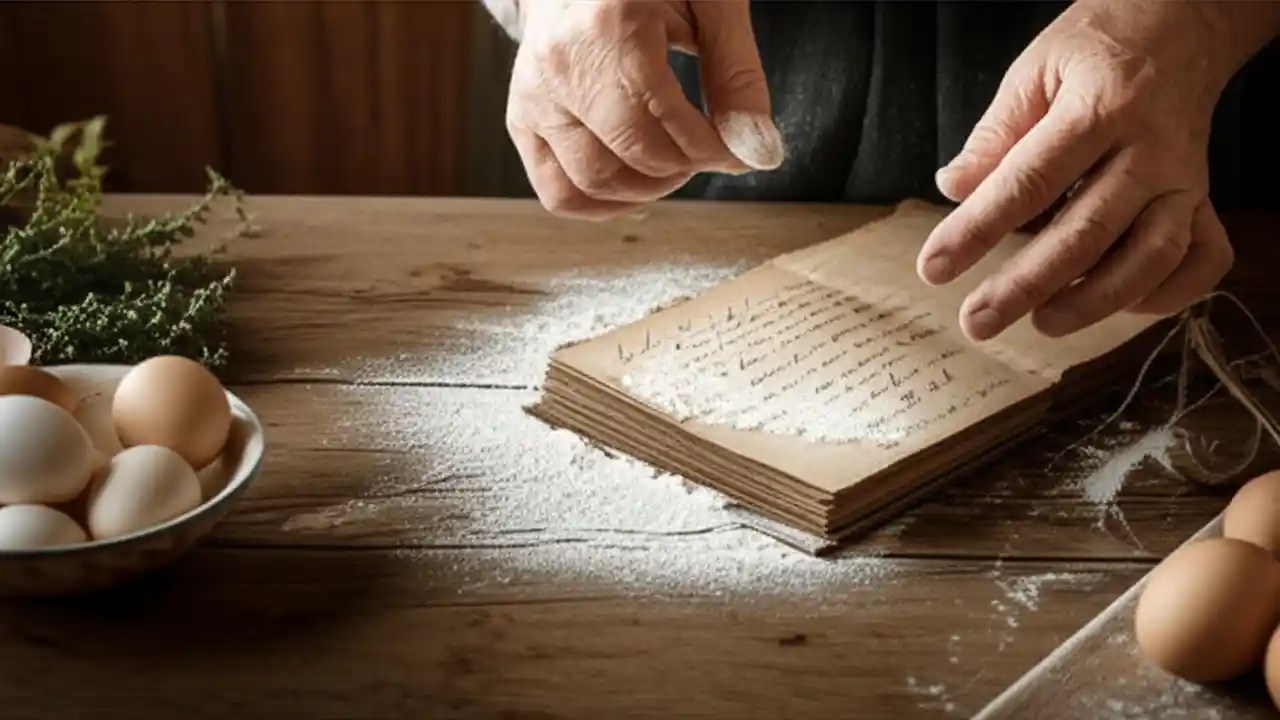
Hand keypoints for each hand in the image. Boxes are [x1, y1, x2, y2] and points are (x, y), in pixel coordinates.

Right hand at [506, 0, 783, 219]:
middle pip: (632, 156)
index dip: (716, 150)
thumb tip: (759, 151)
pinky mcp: (521, 118)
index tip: (743, 149)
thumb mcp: (710, 2)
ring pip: (593, 184)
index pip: (669, 122)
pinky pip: (558, 192)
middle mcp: (561, 64)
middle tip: (708, 147)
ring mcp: (533, 95)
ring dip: (647, 189)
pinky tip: (635, 180)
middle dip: (685, 167)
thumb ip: (737, 73)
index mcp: (610, 24)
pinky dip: (602, 202)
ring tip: (673, 158)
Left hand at [918, 1, 1278, 341]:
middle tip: (976, 321)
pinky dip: (1164, 295)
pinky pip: (1202, 261)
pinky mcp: (1205, 201)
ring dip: (1095, 301)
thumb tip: (952, 189)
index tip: (934, 267)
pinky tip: (1117, 306)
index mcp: (1099, 108)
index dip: (978, 229)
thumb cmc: (1094, 51)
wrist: (1182, 29)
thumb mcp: (1034, 71)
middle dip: (1027, 285)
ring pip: (1150, 257)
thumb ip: (994, 135)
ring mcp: (1184, 181)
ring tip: (1041, 324)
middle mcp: (1149, 151)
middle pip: (1088, 230)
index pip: (1030, 180)